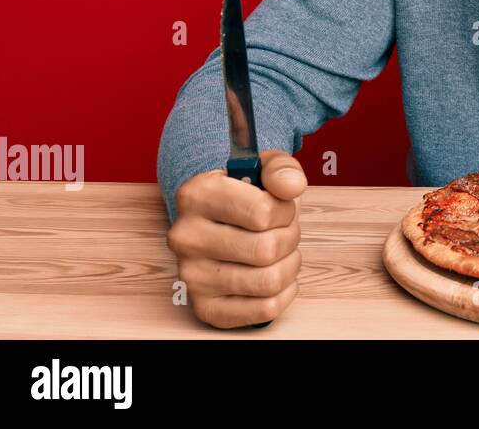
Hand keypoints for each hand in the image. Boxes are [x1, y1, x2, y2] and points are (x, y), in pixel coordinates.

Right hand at [166, 149, 306, 328]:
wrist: (216, 220)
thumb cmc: (246, 194)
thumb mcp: (263, 168)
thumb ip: (282, 169)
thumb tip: (292, 186)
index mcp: (196, 196)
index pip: (262, 212)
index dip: (284, 211)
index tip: (279, 207)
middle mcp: (186, 237)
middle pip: (266, 250)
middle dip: (290, 238)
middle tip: (284, 231)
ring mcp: (191, 276)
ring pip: (268, 281)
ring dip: (289, 265)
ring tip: (280, 251)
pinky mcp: (205, 307)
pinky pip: (264, 309)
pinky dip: (284, 292)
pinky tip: (277, 274)